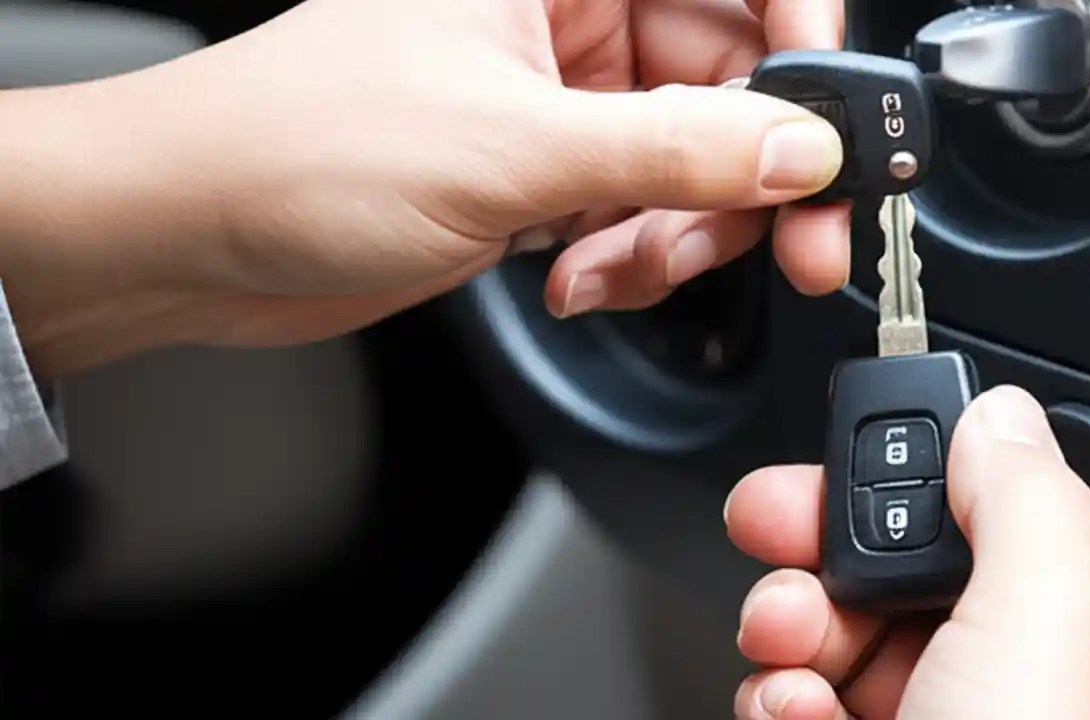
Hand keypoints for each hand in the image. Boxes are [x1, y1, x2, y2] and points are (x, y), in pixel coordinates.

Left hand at [0, 0, 848, 377]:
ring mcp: (557, 101)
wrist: (193, 239)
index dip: (799, 30)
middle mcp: (562, 20)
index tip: (833, 115)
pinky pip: (637, 211)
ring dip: (678, 233)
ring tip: (612, 265)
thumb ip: (675, 150)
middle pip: (728, 83)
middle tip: (797, 244)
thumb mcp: (511, 149)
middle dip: (756, 175)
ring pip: (690, 163)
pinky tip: (572, 274)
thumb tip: (801, 148)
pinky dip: (627, 256)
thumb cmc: (296, 147)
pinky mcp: (541, 172)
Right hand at [723, 386, 1089, 719]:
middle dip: (829, 549)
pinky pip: (808, 704)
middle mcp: (1026, 682)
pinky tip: (789, 711)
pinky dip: (782, 698)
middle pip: (908, 565)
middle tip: (779, 534)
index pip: (1003, 504)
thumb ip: (1024, 495)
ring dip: (795, 626)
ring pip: (844, 632)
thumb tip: (998, 415)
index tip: (842, 451)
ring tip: (786, 645)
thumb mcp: (1052, 621)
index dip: (916, 470)